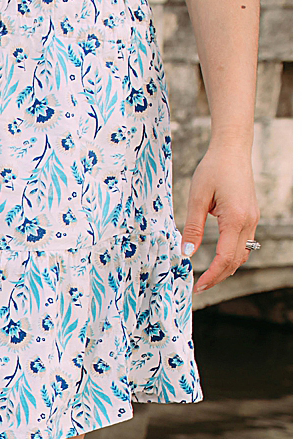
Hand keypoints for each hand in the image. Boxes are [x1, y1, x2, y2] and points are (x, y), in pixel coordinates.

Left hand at [182, 142, 259, 292]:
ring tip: (207, 278)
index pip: (226, 257)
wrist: (232, 150)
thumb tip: (186, 253)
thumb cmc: (213, 170)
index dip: (212, 275)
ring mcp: (252, 218)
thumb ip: (192, 228)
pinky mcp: (250, 215)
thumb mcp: (196, 198)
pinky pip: (244, 243)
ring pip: (243, 254)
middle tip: (199, 288)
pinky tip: (217, 260)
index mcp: (236, 218)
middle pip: (236, 260)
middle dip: (218, 277)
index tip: (197, 287)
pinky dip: (232, 256)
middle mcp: (249, 221)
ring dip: (226, 268)